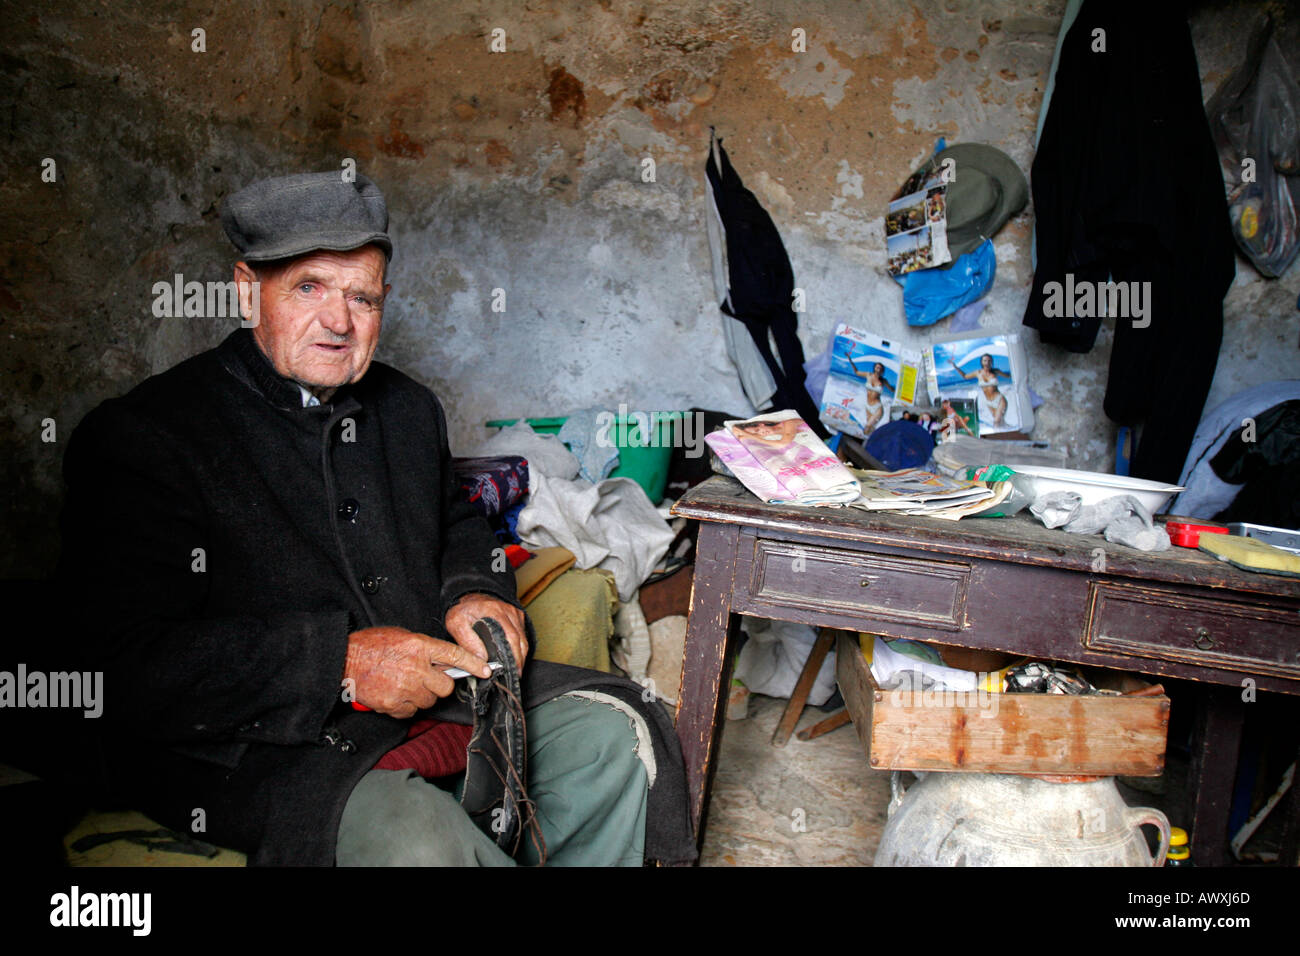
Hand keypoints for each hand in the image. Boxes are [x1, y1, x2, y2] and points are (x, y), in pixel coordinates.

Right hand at [344, 625, 491, 718]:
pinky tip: (395, 693)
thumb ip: (426, 649)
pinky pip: (412, 711)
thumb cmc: (372, 645)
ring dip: (422, 695)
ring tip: (405, 683)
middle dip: (439, 684)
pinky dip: (406, 705)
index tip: (486, 670)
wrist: (344, 659)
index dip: (473, 664)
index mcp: (419, 646)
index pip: (455, 655)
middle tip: (425, 677)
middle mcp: (415, 668)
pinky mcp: (394, 705)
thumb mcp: (403, 636)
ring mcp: (405, 688)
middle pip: (446, 686)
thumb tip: (443, 662)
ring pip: (430, 700)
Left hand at [444, 594, 527, 671]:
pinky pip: (522, 634)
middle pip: (520, 640)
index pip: (509, 637)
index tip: (511, 670)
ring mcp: (514, 613)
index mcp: (494, 611)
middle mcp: (507, 611)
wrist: (469, 595)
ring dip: (521, 655)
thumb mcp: (456, 623)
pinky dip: (520, 647)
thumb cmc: (463, 609)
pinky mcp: (517, 615)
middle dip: (519, 660)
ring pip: (523, 638)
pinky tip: (515, 658)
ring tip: (516, 671)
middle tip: (515, 676)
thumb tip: (482, 658)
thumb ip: (467, 640)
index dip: (512, 656)